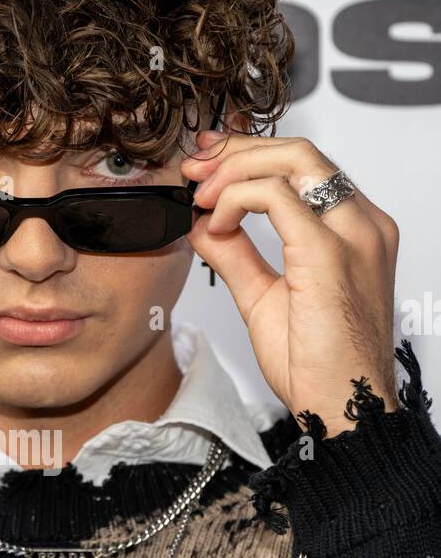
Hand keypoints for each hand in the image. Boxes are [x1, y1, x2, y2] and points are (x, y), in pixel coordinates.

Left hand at [182, 130, 399, 436]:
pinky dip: (236, 199)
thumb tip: (204, 225)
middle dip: (236, 151)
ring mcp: (352, 234)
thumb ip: (236, 256)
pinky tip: (217, 223)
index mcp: (355, 231)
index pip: (305, 166)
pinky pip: (276, 196)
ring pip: (292, 159)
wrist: (342, 406)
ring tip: (201, 194)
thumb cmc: (318, 366)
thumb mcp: (264, 298)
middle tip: (194, 169)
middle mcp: (362, 225)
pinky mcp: (329, 252)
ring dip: (234, 168)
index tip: (208, 164)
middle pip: (299, 151)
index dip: (250, 154)